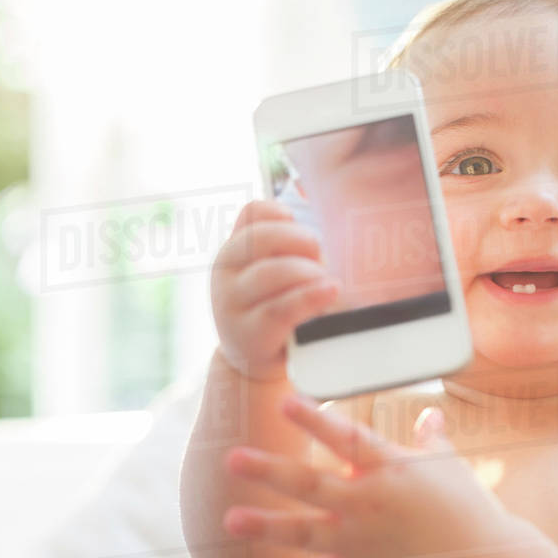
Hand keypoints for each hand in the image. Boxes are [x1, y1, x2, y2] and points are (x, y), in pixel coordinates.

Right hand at [210, 200, 339, 380]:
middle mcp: (226, 274)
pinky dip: (310, 297)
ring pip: (272, 273)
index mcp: (234, 251)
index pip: (251, 214)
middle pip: (261, 238)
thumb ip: (287, 245)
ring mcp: (233, 305)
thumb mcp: (274, 275)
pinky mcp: (250, 335)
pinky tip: (331, 290)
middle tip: (320, 256)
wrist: (254, 364)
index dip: (281, 213)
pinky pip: (281, 308)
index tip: (300, 223)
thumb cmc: (274, 310)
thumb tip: (312, 194)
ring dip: (308, 272)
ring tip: (328, 281)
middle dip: (299, 241)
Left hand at [224, 394, 511, 557]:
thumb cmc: (469, 508)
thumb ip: (431, 441)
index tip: (284, 402)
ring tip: (230, 520)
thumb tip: (429, 415)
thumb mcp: (451, 466)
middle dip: (270, 472)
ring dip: (266, 525)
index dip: (314, 421)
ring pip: (305, 531)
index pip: (346, 438)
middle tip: (232, 458)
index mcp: (391, 469)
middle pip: (311, 484)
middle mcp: (369, 503)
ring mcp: (362, 541)